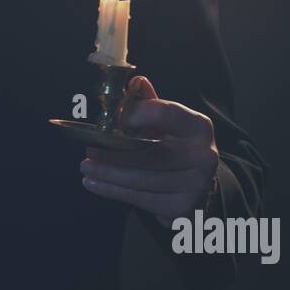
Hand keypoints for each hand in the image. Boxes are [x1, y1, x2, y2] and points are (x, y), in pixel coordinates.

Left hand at [80, 75, 218, 227]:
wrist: (197, 186)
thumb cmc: (175, 147)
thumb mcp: (167, 124)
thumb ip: (150, 104)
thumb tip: (135, 81)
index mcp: (199, 127)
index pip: (165, 114)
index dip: (136, 114)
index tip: (110, 119)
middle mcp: (203, 156)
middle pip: (151, 153)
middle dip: (114, 152)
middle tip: (89, 149)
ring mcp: (195, 185)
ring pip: (142, 179)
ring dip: (108, 173)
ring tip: (86, 167)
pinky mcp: (182, 208)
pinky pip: (140, 199)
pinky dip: (113, 191)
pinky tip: (94, 184)